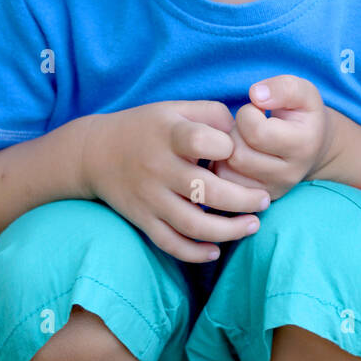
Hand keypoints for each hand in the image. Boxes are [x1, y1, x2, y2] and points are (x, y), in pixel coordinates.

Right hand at [80, 100, 272, 263]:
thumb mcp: (177, 108)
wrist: (95, 152)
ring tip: (253, 225)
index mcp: (169, 135)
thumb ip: (213, 115)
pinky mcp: (143, 220)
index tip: (237, 149)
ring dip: (228, 230)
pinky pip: (170, 244)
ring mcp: (150, 197)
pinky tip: (216, 251)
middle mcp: (158, 167)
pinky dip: (194, 253)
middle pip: (205, 190)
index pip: (200, 141)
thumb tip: (244, 133)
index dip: (226, 146)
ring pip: (192, 224)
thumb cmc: (149, 127)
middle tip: (265, 200)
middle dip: (243, 199)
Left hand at [209, 74, 335, 200]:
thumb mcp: (303, 91)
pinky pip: (226, 184)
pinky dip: (224, 166)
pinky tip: (236, 153)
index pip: (256, 131)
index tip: (257, 109)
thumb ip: (283, 87)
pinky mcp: (259, 199)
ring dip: (227, 150)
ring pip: (228, 171)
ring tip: (242, 138)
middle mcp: (289, 174)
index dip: (248, 113)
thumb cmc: (303, 114)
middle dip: (235, 132)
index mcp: (303, 145)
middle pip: (239, 154)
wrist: (314, 146)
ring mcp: (273, 190)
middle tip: (246, 125)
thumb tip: (256, 94)